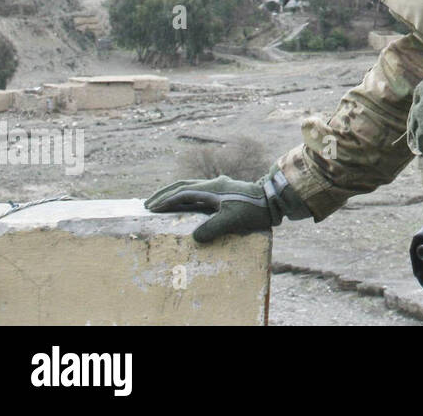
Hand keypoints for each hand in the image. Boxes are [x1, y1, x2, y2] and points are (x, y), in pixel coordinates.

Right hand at [145, 169, 309, 242]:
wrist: (274, 200)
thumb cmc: (254, 209)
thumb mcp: (233, 220)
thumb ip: (213, 228)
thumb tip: (195, 238)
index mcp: (212, 189)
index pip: (182, 193)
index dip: (165, 201)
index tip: (150, 208)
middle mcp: (213, 184)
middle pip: (183, 186)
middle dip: (164, 194)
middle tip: (148, 204)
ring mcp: (219, 186)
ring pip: (191, 187)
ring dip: (174, 194)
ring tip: (161, 204)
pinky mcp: (225, 191)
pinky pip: (199, 192)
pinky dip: (187, 198)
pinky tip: (184, 207)